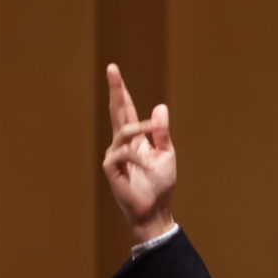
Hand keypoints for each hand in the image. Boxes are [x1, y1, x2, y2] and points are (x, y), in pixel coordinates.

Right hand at [101, 63, 177, 238]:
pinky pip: (124, 152)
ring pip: (125, 131)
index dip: (121, 91)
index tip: (113, 70)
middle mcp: (122, 143)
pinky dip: (139, 159)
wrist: (154, 209)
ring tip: (153, 156)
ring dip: (142, 134)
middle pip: (117, 111)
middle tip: (111, 68)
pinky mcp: (110, 167)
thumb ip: (162, 132)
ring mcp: (114, 154)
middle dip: (115, 90)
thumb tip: (160, 107)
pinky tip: (146, 169)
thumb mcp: (166, 154)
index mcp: (135, 139)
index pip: (126, 110)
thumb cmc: (160, 185)